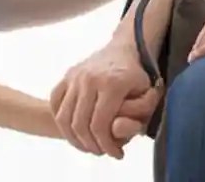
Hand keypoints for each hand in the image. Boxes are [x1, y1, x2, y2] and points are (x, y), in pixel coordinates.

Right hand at [50, 38, 158, 158]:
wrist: (123, 50)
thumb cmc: (138, 77)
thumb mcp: (148, 95)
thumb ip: (139, 115)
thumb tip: (116, 129)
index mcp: (111, 83)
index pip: (99, 125)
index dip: (106, 145)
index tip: (117, 154)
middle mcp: (90, 78)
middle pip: (80, 124)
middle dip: (90, 145)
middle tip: (101, 151)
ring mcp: (75, 76)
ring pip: (64, 117)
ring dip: (74, 138)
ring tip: (88, 145)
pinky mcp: (66, 76)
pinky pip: (55, 104)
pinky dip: (62, 122)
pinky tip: (76, 130)